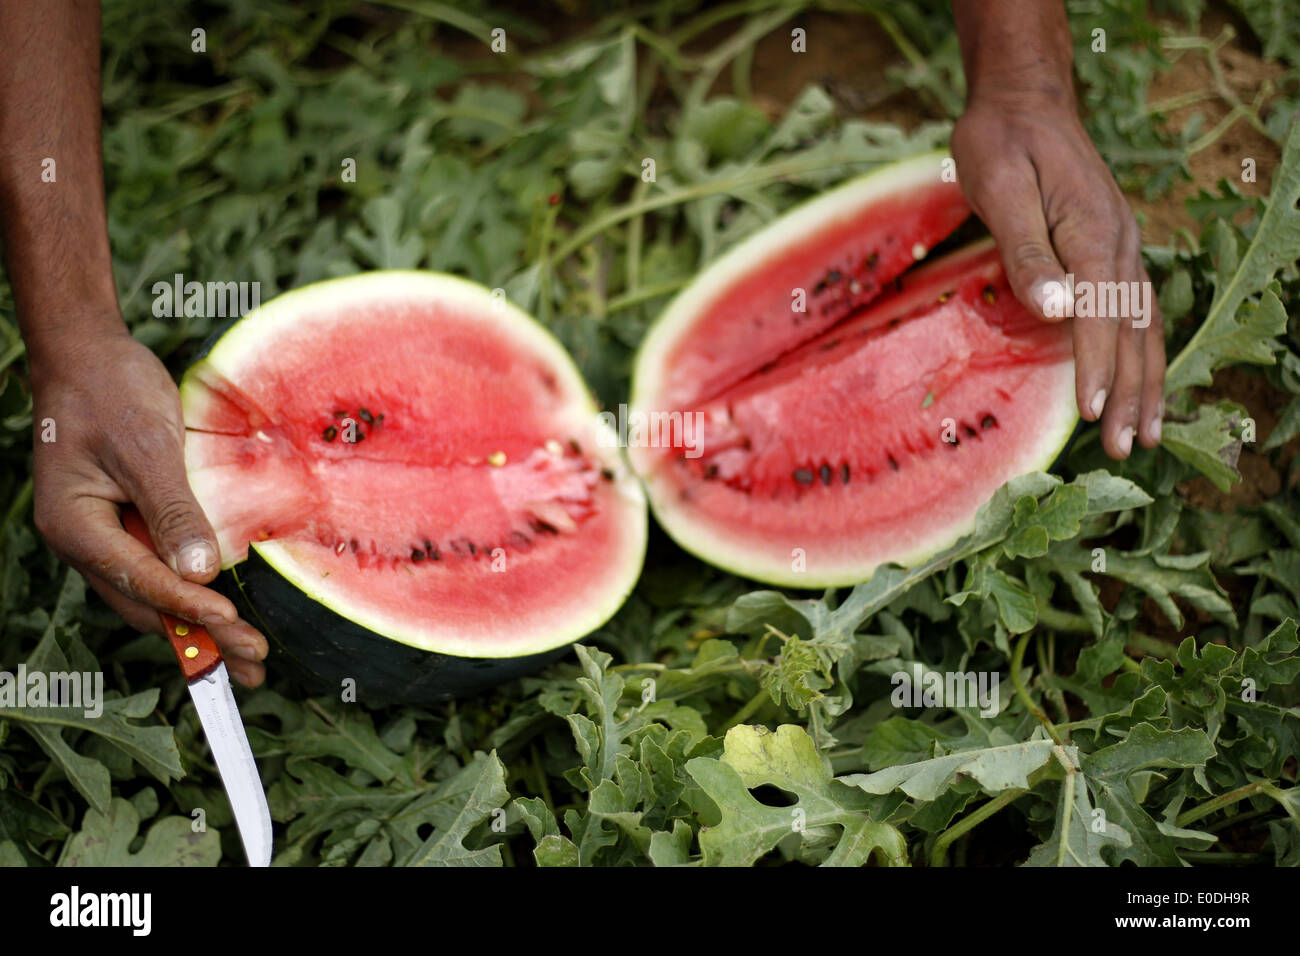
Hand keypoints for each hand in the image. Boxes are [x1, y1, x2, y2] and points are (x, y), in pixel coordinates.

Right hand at [30, 329, 267, 685]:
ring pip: (154, 594)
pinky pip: (160, 569)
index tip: (234, 625)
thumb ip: (174, 511)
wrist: (89, 357)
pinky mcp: (128, 524)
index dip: (189, 605)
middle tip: (252, 664)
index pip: (141, 580)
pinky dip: (193, 592)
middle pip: (146, 603)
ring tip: (246, 658)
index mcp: (76, 526)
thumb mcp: (145, 447)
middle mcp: (86, 540)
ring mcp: (105, 535)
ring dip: (200, 625)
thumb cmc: (111, 392)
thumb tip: (201, 572)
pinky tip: (224, 612)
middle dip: (201, 636)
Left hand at [951, 91, 1164, 459]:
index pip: (1101, 313)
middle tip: (1127, 449)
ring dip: (1146, 381)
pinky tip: (1140, 383)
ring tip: (1147, 433)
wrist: (1022, 102)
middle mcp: (1119, 243)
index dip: (1097, 366)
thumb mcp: (1001, 188)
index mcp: (1093, 232)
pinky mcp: (1110, 250)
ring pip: (1144, 325)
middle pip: (1134, 329)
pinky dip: (1142, 352)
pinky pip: (1136, 310)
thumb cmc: (1001, 143)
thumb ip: (1026, 251)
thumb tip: (1057, 309)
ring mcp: (1120, 246)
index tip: (1092, 414)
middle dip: (1131, 391)